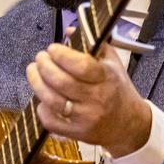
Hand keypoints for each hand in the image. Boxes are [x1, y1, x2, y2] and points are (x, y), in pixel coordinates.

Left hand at [26, 43, 152, 156]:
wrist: (129, 124)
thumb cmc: (117, 90)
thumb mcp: (112, 63)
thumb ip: (93, 44)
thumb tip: (69, 31)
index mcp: (107, 78)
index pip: (81, 65)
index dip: (61, 55)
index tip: (52, 48)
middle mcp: (96, 99)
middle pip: (61, 82)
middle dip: (44, 66)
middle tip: (40, 58)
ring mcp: (85, 118)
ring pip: (52, 100)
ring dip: (37, 83)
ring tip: (34, 72)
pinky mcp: (76, 133)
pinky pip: (51, 121)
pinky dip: (42, 108)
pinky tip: (43, 98)